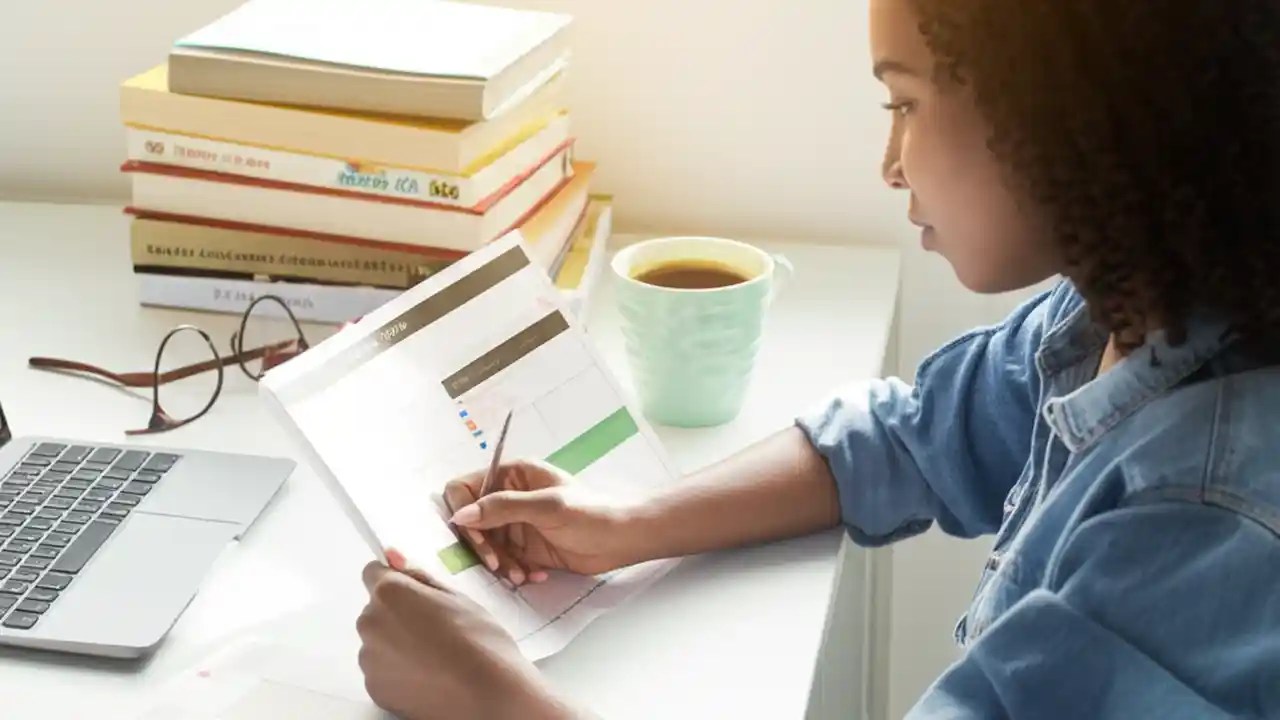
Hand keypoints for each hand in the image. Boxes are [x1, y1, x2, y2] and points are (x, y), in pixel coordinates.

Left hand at [357, 550, 569, 719]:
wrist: (485, 693)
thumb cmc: (479, 637)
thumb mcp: (457, 597)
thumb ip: (421, 580)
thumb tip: (397, 563)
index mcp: (390, 593)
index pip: (373, 573)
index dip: (394, 580)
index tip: (413, 594)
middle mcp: (370, 622)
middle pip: (376, 610)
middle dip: (396, 614)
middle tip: (432, 629)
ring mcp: (368, 659)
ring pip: (378, 642)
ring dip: (395, 644)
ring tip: (432, 657)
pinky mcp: (374, 688)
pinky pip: (381, 670)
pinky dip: (397, 671)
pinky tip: (426, 676)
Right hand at [444, 460, 646, 585]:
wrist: (622, 539)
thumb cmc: (591, 513)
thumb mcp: (547, 507)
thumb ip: (503, 508)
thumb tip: (460, 516)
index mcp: (511, 475)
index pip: (464, 487)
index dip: (463, 511)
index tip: (475, 535)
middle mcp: (508, 497)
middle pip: (471, 522)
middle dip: (483, 546)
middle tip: (498, 564)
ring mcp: (515, 524)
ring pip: (485, 546)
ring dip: (499, 563)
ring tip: (521, 574)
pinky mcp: (524, 548)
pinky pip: (503, 561)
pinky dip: (513, 570)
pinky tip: (535, 574)